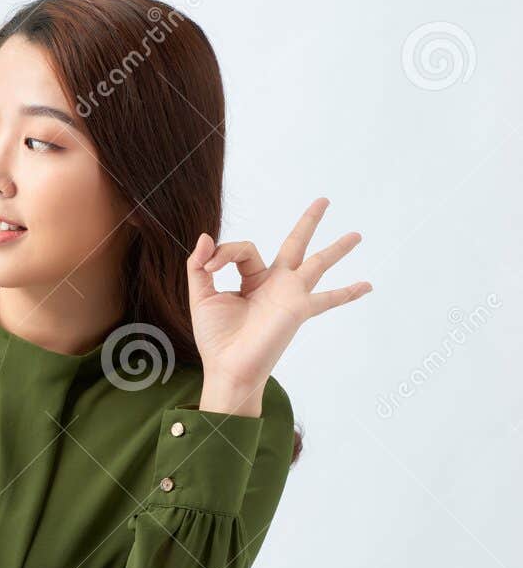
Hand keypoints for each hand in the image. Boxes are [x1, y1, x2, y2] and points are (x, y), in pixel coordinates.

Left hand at [187, 198, 369, 412]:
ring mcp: (290, 295)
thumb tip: (205, 237)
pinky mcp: (298, 309)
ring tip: (356, 234)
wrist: (228, 367)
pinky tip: (367, 286)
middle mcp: (275, 284)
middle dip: (308, 222)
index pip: (246, 249)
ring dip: (337, 248)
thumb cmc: (216, 338)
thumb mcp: (202, 296)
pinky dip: (348, 293)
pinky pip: (328, 299)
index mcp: (253, 280)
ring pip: (318, 263)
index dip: (224, 251)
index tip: (210, 266)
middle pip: (295, 244)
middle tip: (324, 200)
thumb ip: (200, 266)